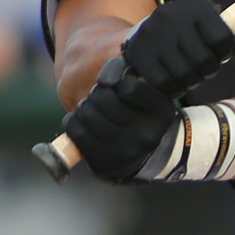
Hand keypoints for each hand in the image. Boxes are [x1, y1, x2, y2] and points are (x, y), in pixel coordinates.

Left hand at [64, 64, 179, 181]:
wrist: (137, 156)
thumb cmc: (137, 114)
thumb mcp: (143, 92)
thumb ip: (126, 73)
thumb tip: (104, 79)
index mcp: (162, 113)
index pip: (129, 86)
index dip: (118, 83)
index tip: (118, 89)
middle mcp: (147, 135)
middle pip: (103, 99)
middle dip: (96, 94)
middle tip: (99, 98)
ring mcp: (124, 151)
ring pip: (86, 114)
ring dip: (83, 107)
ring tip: (90, 110)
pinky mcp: (103, 161)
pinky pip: (75, 131)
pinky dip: (72, 122)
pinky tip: (80, 122)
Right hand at [119, 0, 234, 97]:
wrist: (146, 37)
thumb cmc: (190, 37)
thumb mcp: (214, 32)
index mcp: (195, 7)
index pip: (223, 39)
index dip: (224, 53)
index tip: (216, 53)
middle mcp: (172, 16)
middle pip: (205, 60)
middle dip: (208, 69)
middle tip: (202, 67)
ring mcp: (153, 36)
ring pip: (186, 75)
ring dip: (192, 80)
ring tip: (189, 73)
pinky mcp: (140, 56)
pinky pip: (167, 84)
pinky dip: (175, 88)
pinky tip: (175, 80)